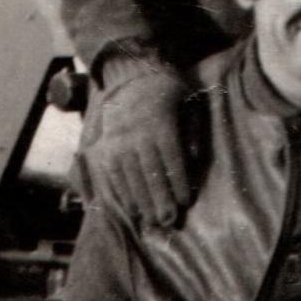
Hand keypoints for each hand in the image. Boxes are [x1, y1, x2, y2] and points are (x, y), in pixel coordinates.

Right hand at [75, 64, 192, 227]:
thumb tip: (194, 155)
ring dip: (142, 202)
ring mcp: (118, 142)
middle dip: (160, 199)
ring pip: (130, 177)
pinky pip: (113, 175)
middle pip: (150, 172)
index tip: (186, 201)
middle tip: (170, 221)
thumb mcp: (190, 103)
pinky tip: (132, 209)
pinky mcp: (105, 148)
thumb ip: (194, 129)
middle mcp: (137, 133)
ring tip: (153, 220)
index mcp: (161, 123)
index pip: (171, 159)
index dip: (178, 182)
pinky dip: (122, 194)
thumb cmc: (172, 96)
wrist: (134, 79)